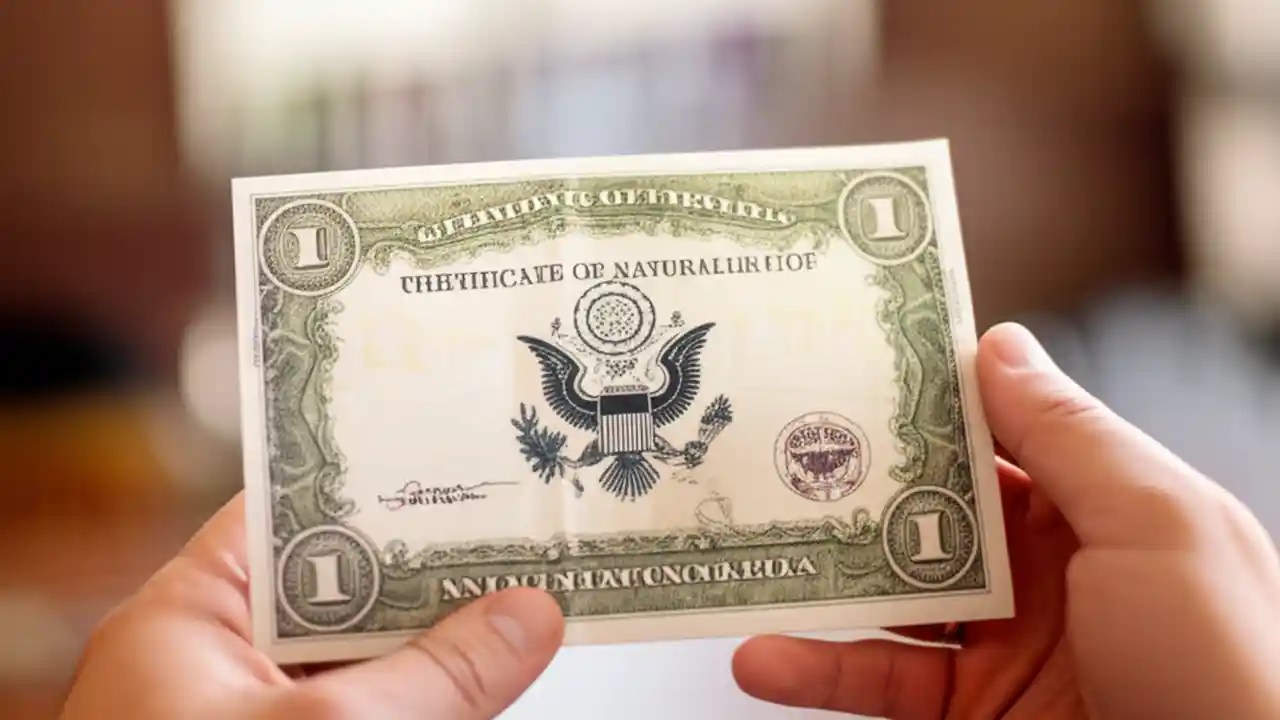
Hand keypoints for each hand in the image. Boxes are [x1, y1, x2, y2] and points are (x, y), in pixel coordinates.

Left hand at [60, 495, 564, 719]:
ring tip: (528, 603)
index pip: (289, 515)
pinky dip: (426, 705)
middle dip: (432, 572)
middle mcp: (216, 670)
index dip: (377, 485)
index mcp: (184, 624)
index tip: (464, 466)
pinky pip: (370, 716)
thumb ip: (439, 674)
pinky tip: (489, 686)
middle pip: (343, 590)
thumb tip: (531, 616)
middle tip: (523, 537)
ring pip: (367, 664)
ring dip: (441, 645)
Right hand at [732, 323, 1279, 718]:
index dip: (927, 396)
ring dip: (813, 579)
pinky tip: (762, 657)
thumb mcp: (1159, 529)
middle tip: (770, 448)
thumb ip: (1073, 437)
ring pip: (886, 595)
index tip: (844, 360)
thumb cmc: (1227, 669)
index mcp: (1102, 508)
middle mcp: (1049, 571)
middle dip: (851, 481)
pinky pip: (878, 681)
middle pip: (926, 507)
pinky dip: (815, 670)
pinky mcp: (968, 713)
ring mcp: (1004, 646)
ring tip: (748, 551)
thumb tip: (999, 346)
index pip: (1000, 432)